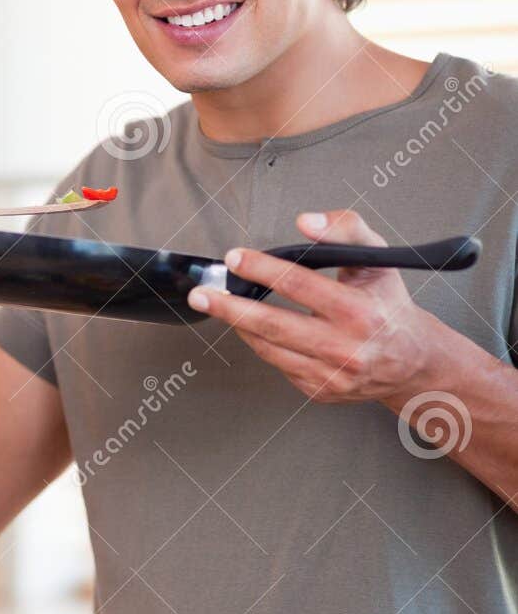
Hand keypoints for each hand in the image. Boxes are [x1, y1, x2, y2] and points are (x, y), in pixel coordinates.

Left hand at [187, 209, 442, 404]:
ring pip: (270, 347)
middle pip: (274, 324)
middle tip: (203, 294)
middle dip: (230, 307)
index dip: (262, 269)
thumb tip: (306, 222)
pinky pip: (278, 363)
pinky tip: (253, 326)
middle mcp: (345, 348)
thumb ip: (345, 230)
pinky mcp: (320, 390)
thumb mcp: (377, 259)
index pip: (299, 284)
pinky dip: (262, 342)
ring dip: (239, 324)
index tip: (235, 258)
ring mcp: (331, 375)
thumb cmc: (388, 306)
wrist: (411, 363)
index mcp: (359, 312)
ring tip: (219, 304)